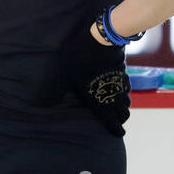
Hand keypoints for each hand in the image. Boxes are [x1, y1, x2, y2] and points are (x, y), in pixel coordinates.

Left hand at [59, 21, 129, 136]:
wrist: (100, 40)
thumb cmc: (79, 57)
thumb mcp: (66, 73)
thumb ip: (60, 87)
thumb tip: (47, 97)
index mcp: (99, 100)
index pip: (112, 121)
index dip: (116, 129)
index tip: (118, 133)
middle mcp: (113, 96)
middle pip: (123, 114)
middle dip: (120, 120)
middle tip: (115, 121)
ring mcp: (120, 85)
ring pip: (126, 103)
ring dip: (123, 108)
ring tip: (116, 109)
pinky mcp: (124, 75)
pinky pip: (127, 90)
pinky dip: (124, 95)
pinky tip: (118, 92)